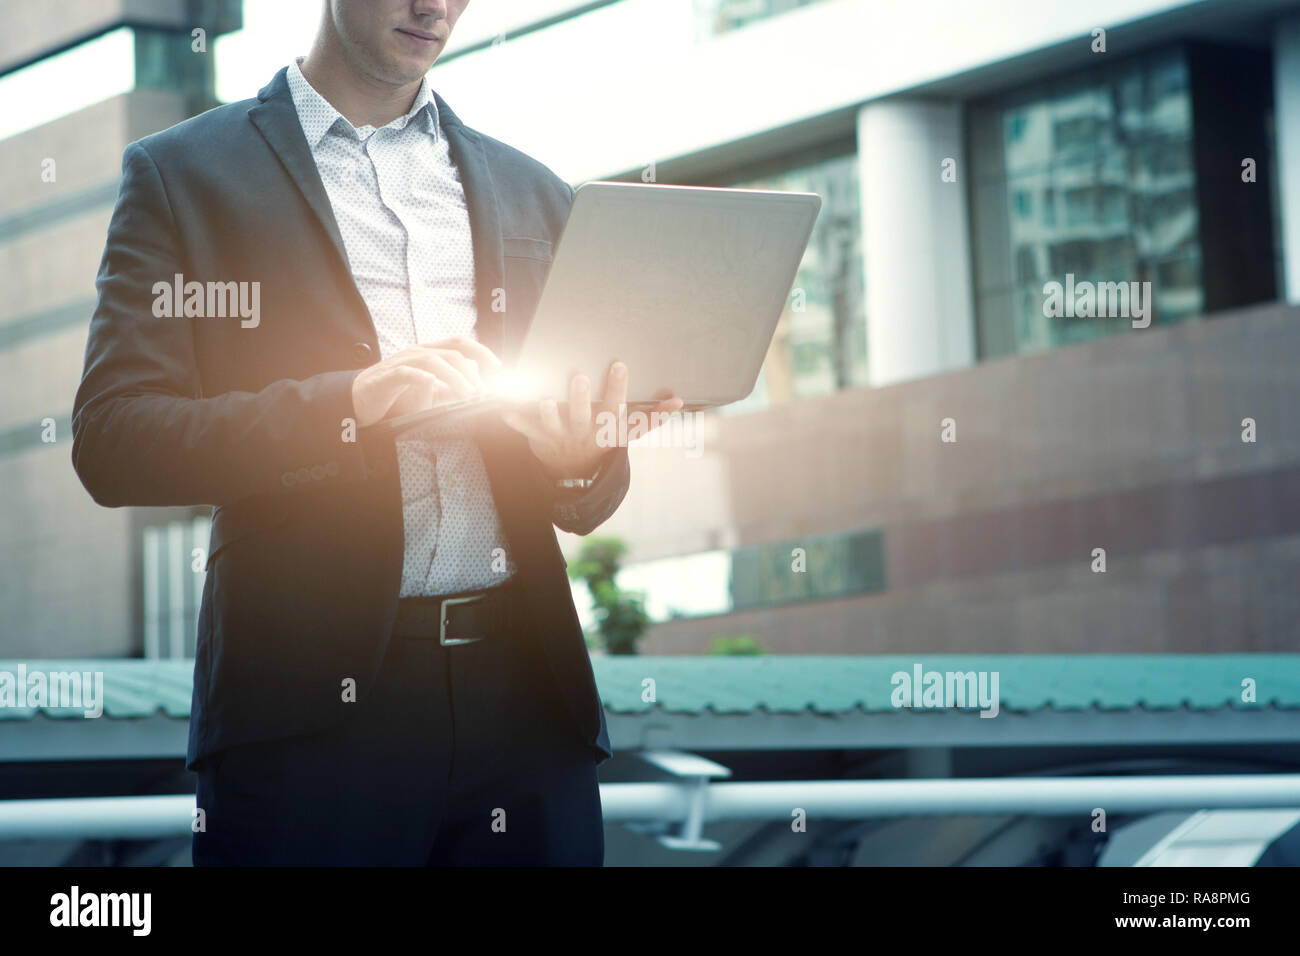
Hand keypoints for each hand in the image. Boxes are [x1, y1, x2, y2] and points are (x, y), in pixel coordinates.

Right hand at [350, 337, 501, 427]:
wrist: (359, 400)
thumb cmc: (396, 396)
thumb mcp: (428, 393)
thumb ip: (449, 389)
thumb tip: (476, 391)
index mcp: (429, 352)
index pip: (459, 343)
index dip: (481, 351)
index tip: (498, 368)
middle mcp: (418, 352)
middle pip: (452, 353)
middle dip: (473, 372)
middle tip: (484, 392)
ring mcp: (402, 362)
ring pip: (434, 361)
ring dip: (455, 378)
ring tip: (469, 395)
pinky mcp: (387, 376)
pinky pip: (407, 373)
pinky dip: (421, 377)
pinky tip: (432, 383)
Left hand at [501, 361, 682, 478]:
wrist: (574, 474)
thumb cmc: (602, 441)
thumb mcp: (627, 433)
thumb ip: (652, 417)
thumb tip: (679, 401)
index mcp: (606, 429)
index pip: (617, 409)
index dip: (619, 388)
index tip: (620, 364)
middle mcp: (584, 433)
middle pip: (583, 416)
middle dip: (581, 398)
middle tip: (580, 378)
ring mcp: (560, 436)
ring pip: (553, 425)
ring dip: (548, 412)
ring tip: (544, 399)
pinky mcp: (539, 438)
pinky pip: (525, 429)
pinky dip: (515, 420)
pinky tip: (504, 410)